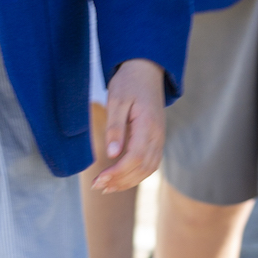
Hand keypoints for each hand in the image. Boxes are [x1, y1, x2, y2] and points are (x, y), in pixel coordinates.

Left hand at [92, 58, 166, 192]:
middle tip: (97, 186)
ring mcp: (159, 137)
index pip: (135, 157)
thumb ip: (115, 128)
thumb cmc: (129, 83)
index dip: (117, 172)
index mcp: (148, 125)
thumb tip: (112, 154)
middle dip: (120, 181)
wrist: (146, 70)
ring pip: (148, 168)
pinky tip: (121, 178)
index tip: (98, 179)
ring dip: (128, 181)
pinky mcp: (157, 138)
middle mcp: (157, 134)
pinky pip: (150, 163)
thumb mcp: (117, 101)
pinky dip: (136, 174)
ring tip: (107, 187)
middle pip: (142, 167)